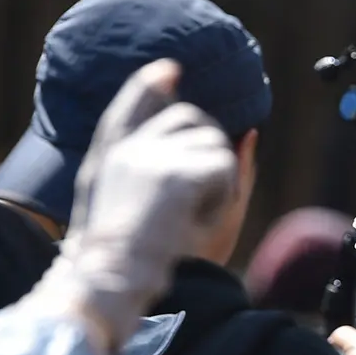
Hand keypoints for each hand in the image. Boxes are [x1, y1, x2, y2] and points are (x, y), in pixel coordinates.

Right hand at [34, 61, 240, 354]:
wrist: (112, 284)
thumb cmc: (135, 261)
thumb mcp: (158, 211)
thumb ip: (196, 167)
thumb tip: (248, 133)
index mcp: (107, 161)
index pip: (129, 107)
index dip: (148, 86)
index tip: (169, 70)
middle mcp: (124, 151)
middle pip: (189, 119)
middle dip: (208, 151)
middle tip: (191, 202)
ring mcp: (146, 156)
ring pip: (214, 144)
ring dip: (216, 182)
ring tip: (188, 216)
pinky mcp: (172, 171)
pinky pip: (225, 168)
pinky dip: (222, 196)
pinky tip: (195, 219)